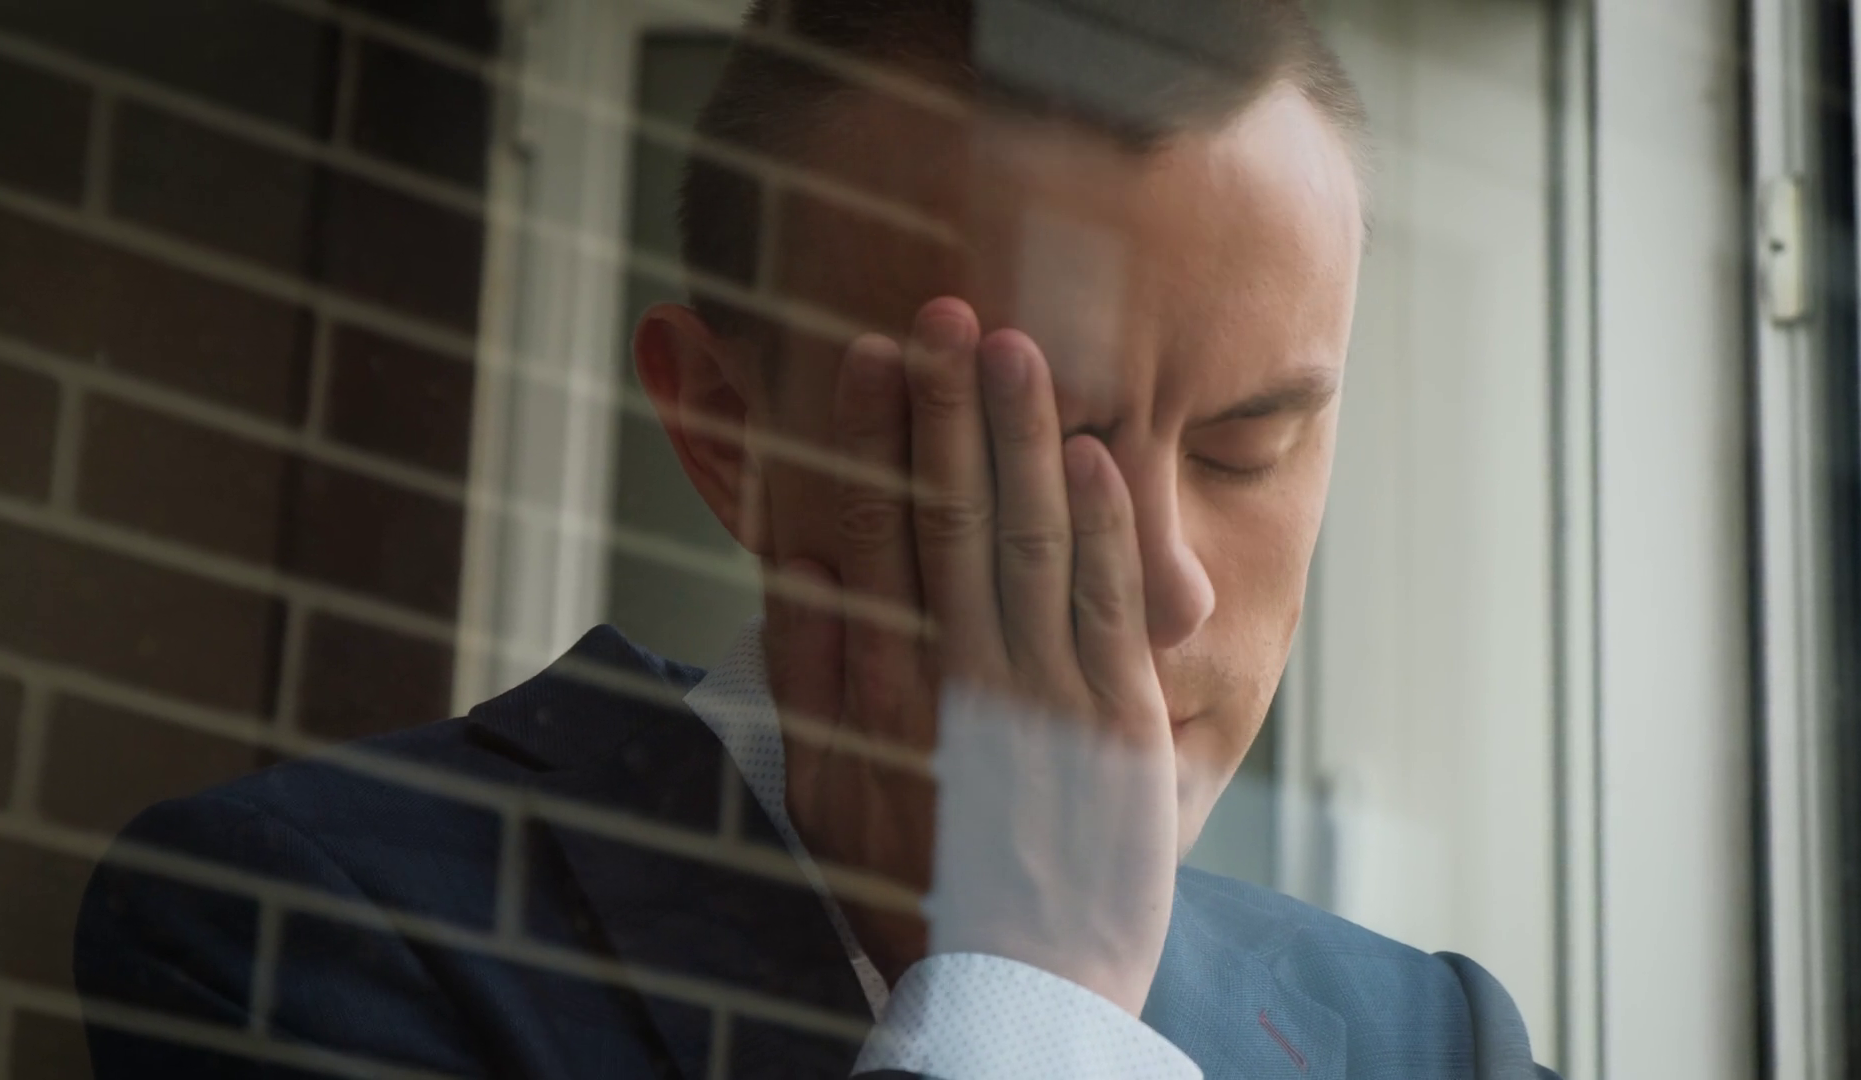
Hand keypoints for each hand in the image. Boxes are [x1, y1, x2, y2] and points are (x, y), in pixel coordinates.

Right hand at [765, 297, 1178, 1015]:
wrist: (1013, 991)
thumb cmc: (907, 885)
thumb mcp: (821, 788)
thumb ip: (805, 672)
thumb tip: (795, 556)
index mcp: (885, 688)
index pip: (874, 534)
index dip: (872, 440)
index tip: (867, 354)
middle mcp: (960, 677)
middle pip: (951, 518)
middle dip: (947, 410)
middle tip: (944, 313)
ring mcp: (1045, 695)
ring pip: (1033, 541)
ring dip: (1023, 440)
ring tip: (1013, 348)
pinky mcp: (1118, 724)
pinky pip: (1111, 606)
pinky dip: (1106, 527)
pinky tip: (1095, 453)